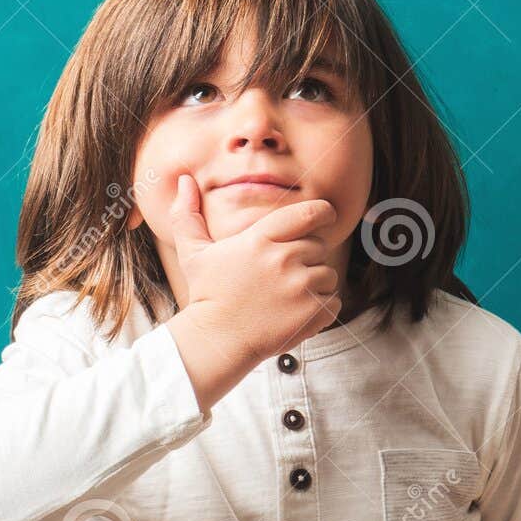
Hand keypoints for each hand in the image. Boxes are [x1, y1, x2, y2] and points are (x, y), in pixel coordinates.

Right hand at [167, 171, 340, 365]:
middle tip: (280, 274)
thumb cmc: (206, 295)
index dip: (323, 213)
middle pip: (319, 246)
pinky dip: (321, 307)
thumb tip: (185, 180)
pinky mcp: (312, 312)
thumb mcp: (193, 252)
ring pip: (328, 274)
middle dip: (306, 257)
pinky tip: (295, 312)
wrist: (216, 340)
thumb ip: (188, 214)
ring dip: (314, 283)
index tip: (322, 219)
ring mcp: (300, 287)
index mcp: (260, 238)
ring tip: (285, 295)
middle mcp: (284, 258)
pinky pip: (334, 301)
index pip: (311, 213)